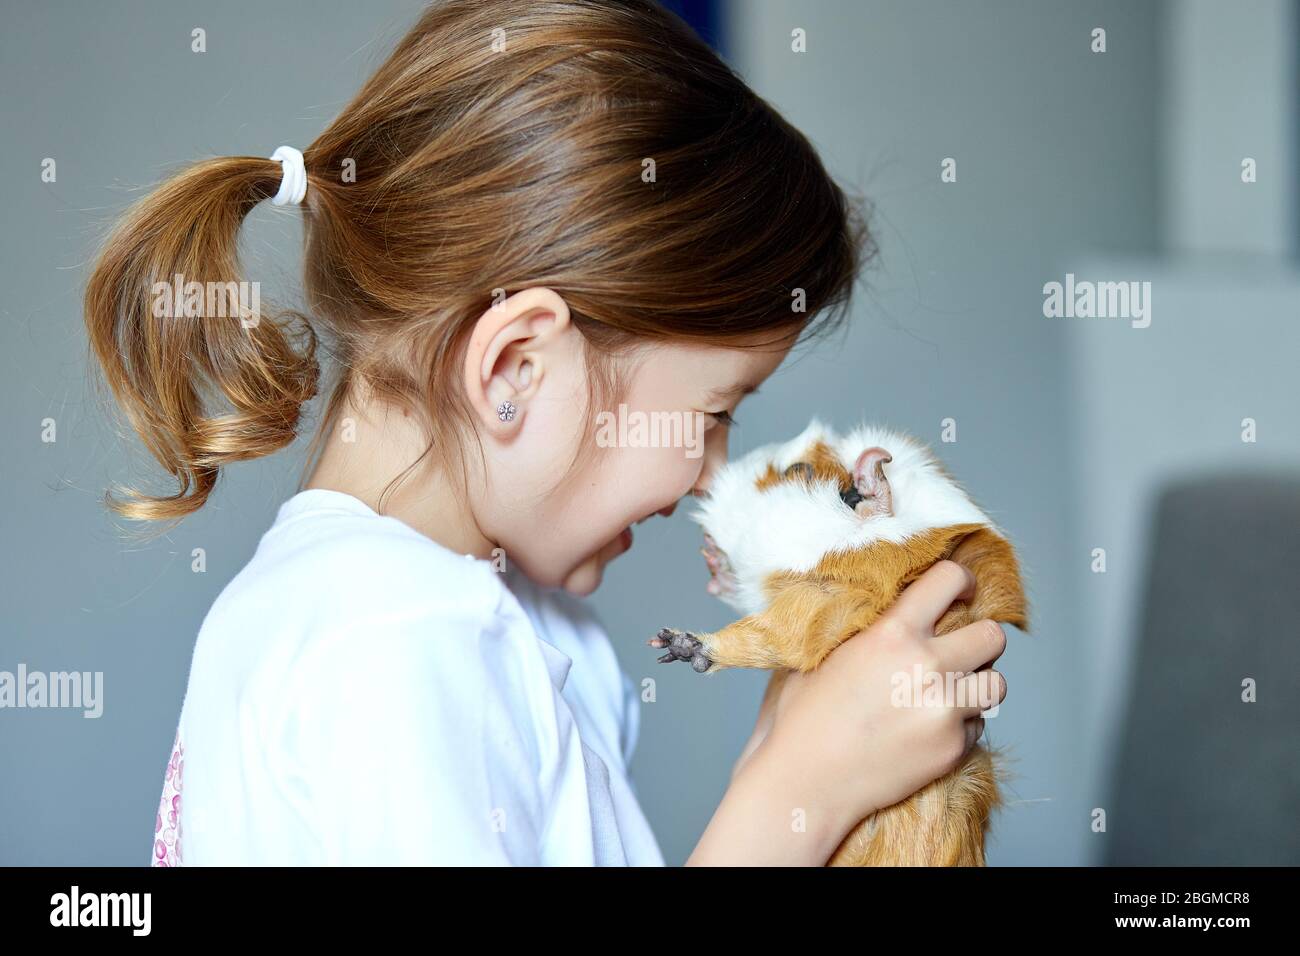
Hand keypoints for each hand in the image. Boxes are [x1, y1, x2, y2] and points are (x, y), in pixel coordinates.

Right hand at [750, 560, 1007, 843]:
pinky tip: (927, 729)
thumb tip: (890, 604)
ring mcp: (944, 711)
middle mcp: (926, 667)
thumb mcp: (824, 654)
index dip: (962, 582)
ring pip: (997, 684)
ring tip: (949, 692)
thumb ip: (866, 627)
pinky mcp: (952, 749)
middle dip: (980, 640)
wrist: (805, 782)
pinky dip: (961, 725)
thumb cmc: (803, 718)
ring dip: (977, 684)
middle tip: (960, 650)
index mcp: (892, 634)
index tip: (960, 592)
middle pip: (993, 635)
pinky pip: (979, 726)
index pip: (950, 580)